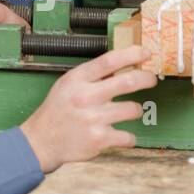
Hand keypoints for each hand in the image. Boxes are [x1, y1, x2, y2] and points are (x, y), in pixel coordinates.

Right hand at [19, 45, 156, 173]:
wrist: (42, 141)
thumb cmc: (58, 110)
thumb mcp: (68, 84)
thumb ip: (92, 76)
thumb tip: (125, 64)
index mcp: (77, 79)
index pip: (109, 61)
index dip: (131, 54)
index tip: (145, 53)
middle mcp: (85, 97)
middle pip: (127, 81)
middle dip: (146, 78)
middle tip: (151, 79)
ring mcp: (93, 119)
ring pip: (133, 109)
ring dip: (135, 110)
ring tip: (127, 112)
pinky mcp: (99, 139)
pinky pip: (128, 136)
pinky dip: (128, 137)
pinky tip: (120, 135)